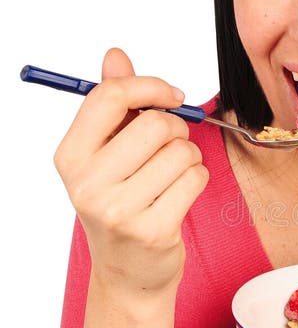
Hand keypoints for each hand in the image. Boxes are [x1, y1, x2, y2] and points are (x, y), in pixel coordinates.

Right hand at [53, 48, 209, 295]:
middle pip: (154, 124)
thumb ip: (113, 103)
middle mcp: (87, 183)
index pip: (110, 97)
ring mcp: (118, 211)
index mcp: (70, 156)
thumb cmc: (121, 202)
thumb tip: (116, 55)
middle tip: (173, 143)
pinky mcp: (152, 230)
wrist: (128, 271)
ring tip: (174, 173)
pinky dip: (197, 179)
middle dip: (176, 128)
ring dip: (189, 156)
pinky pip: (195, 179)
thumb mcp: (107, 154)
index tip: (171, 95)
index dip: (149, 87)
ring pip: (181, 152)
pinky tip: (181, 193)